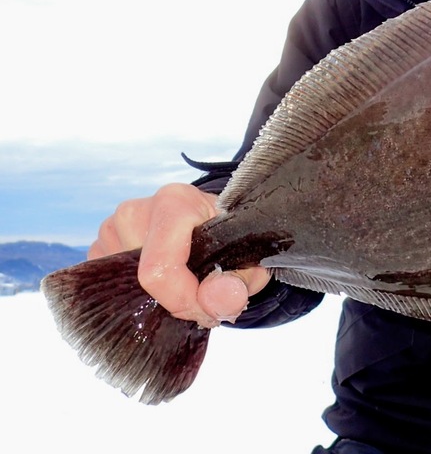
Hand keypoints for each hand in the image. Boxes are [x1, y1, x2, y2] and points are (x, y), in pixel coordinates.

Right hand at [89, 183, 270, 327]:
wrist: (211, 223)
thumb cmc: (230, 238)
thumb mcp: (250, 261)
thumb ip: (238, 282)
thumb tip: (214, 301)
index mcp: (173, 201)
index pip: (160, 269)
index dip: (184, 301)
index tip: (208, 309)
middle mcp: (135, 211)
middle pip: (142, 281)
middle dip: (174, 301)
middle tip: (201, 299)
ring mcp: (110, 230)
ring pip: (126, 288)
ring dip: (157, 299)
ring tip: (185, 285)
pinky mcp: (99, 250)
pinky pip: (111, 288)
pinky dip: (139, 295)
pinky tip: (164, 283)